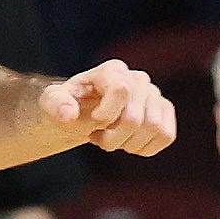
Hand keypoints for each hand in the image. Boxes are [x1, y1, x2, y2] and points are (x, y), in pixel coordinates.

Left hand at [41, 60, 175, 155]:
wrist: (82, 113)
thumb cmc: (67, 105)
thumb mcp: (52, 102)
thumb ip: (56, 104)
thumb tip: (69, 115)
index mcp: (112, 71)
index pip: (122, 90)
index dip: (106, 115)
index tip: (92, 123)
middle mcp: (137, 78)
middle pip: (136, 118)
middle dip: (113, 138)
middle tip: (97, 138)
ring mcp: (154, 94)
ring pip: (154, 128)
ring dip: (129, 144)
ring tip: (113, 139)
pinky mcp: (165, 111)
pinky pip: (167, 135)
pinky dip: (146, 147)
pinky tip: (129, 143)